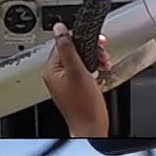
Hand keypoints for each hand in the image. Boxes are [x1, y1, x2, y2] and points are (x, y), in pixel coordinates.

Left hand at [42, 22, 110, 136]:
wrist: (91, 127)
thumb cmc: (84, 105)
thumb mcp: (77, 71)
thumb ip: (68, 48)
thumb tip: (59, 28)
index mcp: (51, 69)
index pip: (62, 43)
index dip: (81, 39)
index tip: (96, 41)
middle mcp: (55, 74)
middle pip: (72, 50)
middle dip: (90, 49)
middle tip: (102, 53)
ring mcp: (65, 80)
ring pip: (80, 58)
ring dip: (94, 57)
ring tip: (103, 63)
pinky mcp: (75, 86)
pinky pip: (83, 68)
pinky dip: (94, 66)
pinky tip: (101, 69)